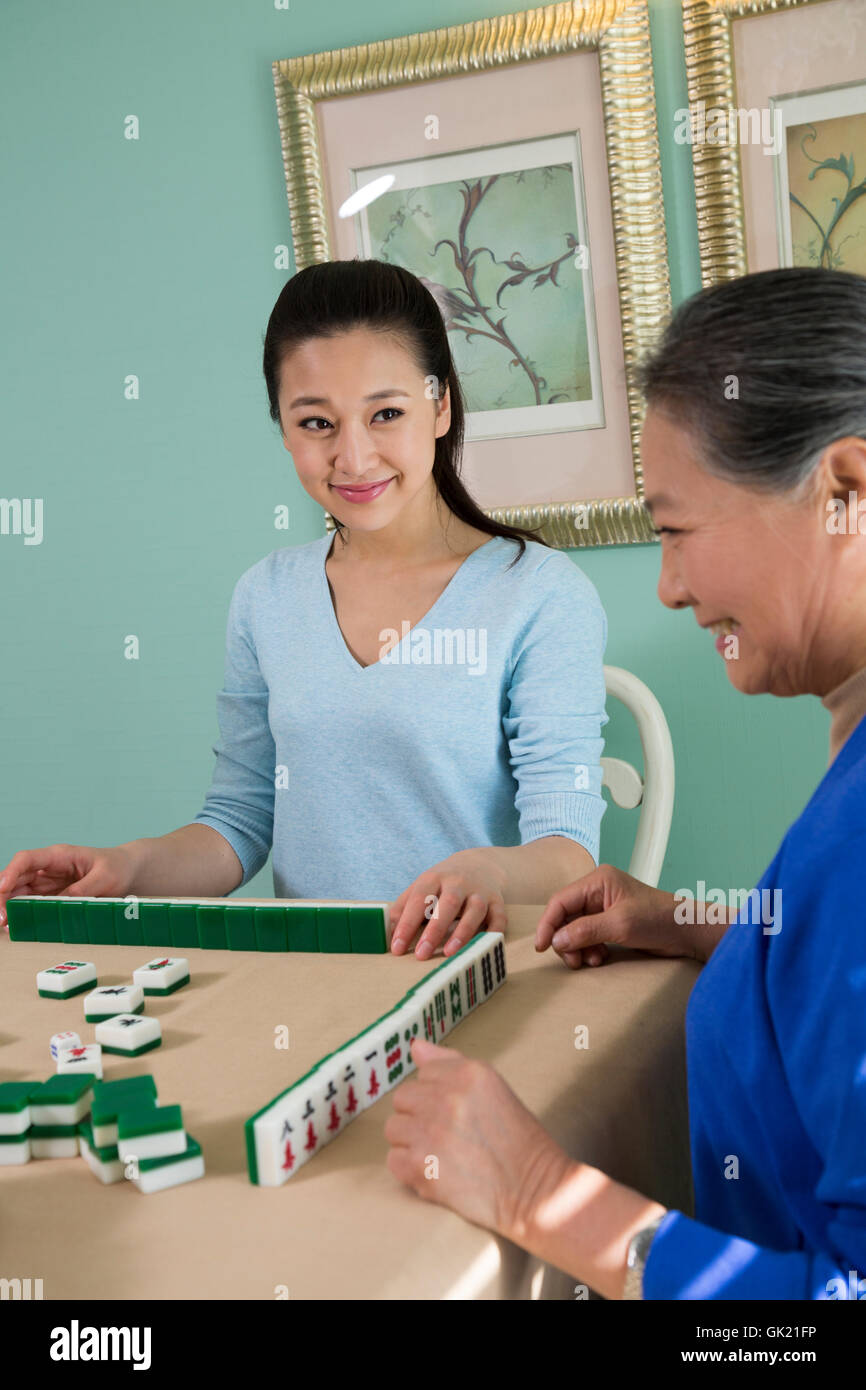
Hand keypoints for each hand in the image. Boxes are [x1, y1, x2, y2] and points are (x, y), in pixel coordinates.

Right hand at [0, 843, 140, 931]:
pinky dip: (22, 913)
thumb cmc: (116, 867)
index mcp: (59, 856)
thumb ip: (83, 889)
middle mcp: (48, 868)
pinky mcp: (51, 895)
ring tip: (6, 925)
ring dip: (9, 907)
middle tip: (2, 918)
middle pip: (16, 878)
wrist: (127, 870)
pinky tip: (16, 925)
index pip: (26, 859)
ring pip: (18, 892)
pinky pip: (30, 903)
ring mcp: (48, 882)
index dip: (10, 872)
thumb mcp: (105, 877)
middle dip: (3, 896)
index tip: (2, 888)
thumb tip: (63, 902)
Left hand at [384, 1037, 571, 1238]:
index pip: (423, 1073)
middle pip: (402, 1099)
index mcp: (467, 1073)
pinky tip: (437, 1172)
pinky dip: (410, 1170)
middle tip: (447, 1136)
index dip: (436, 1096)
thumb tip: (415, 1047)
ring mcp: (431, 1131)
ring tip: (441, 1155)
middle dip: (419, 1117)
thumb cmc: (517, 1142)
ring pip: (394, 1129)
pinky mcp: (420, 1165)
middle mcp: (446, 1097)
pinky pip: (393, 1160)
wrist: (534, 1191)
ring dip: (412, 1143)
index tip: (454, 1113)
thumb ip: (451, 1063)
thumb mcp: (492, 1088)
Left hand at [389, 850, 506, 959]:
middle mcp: (458, 882)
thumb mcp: (420, 887)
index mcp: (434, 878)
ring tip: (449, 953)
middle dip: (434, 930)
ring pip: (474, 910)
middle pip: (448, 904)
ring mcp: (480, 891)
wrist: (478, 864)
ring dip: (463, 931)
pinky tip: (483, 946)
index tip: (397, 947)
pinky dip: (494, 931)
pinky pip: (499, 917)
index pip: (419, 900)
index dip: (406, 924)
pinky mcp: (498, 902)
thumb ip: (403, 908)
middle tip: (421, 955)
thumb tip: (386, 933)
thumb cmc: (442, 883)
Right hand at [535, 863, 683, 969]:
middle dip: (566, 940)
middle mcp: (597, 891)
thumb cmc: (659, 919)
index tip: (541, 946)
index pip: (560, 901)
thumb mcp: (620, 925)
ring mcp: (603, 907)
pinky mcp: (610, 922)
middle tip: (574, 961)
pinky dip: (589, 949)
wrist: (687, 931)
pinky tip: (600, 957)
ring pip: (575, 929)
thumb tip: (557, 941)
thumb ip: (585, 931)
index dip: (548, 924)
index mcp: (597, 881)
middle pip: (565, 917)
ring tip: (592, 960)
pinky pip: (588, 936)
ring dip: (579, 947)